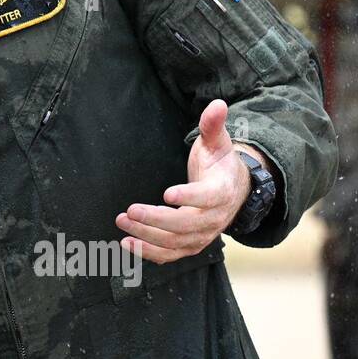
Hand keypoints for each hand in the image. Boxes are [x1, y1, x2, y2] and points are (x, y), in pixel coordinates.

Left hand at [115, 99, 253, 264]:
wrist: (235, 191)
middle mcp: (214, 219)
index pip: (207, 198)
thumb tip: (217, 104)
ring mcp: (203, 235)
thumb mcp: (217, 143)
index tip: (167, 193)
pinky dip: (149, 253)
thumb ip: (213, 126)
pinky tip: (127, 243)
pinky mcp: (191, 245)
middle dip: (156, 220)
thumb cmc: (220, 164)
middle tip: (129, 211)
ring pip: (175, 243)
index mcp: (221, 192)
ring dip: (147, 237)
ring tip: (122, 223)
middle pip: (185, 225)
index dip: (189, 197)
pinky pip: (170, 254)